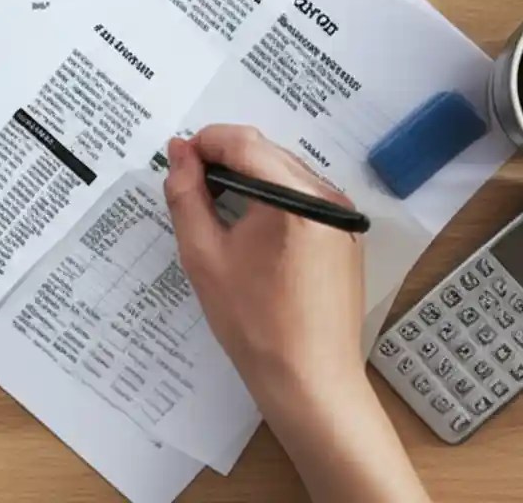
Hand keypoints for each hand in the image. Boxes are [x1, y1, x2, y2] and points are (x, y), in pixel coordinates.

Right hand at [165, 125, 428, 502]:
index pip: (243, 142)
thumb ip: (186, 196)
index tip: (177, 163)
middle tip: (190, 189)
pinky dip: (271, 199)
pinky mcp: (345, 234)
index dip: (204, 143)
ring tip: (216, 211)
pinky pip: (302, 197)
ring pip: (284, 172)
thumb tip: (178, 152)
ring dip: (247, 178)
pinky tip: (249, 230)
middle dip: (224, 159)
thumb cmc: (254, 324)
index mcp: (295, 198)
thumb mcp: (204, 256)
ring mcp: (342, 215)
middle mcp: (328, 197)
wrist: (309, 379)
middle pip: (266, 151)